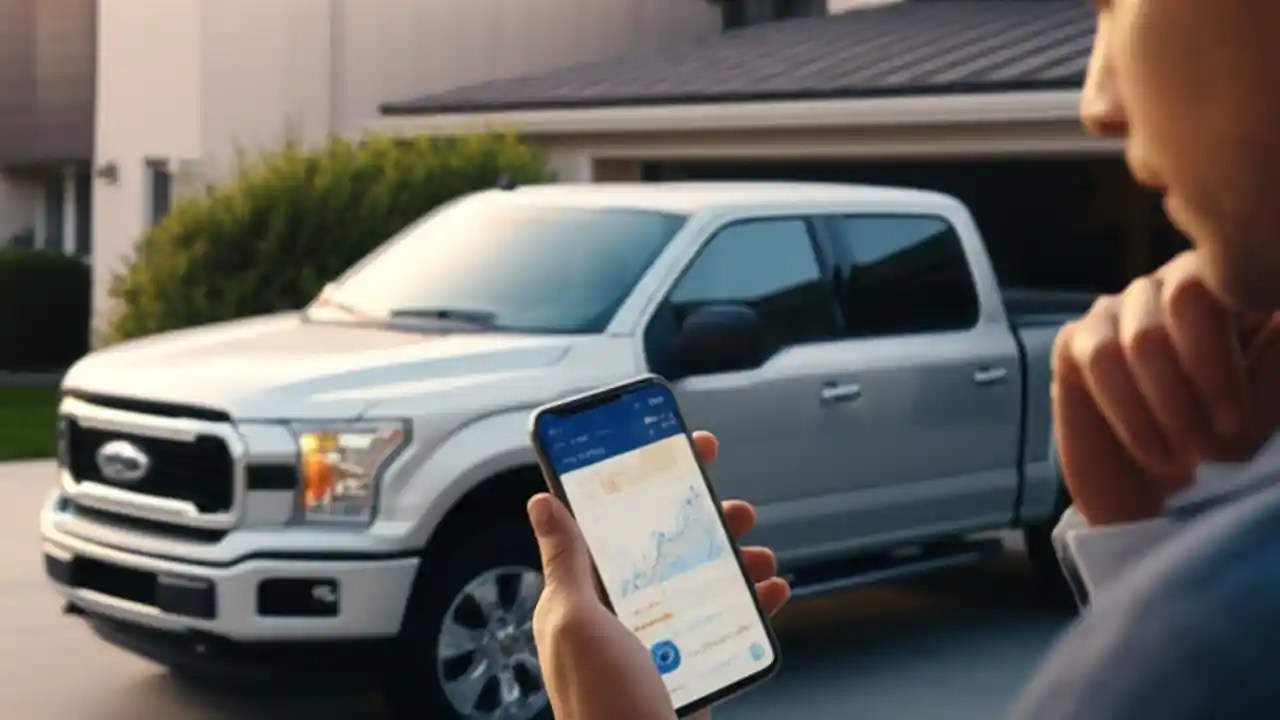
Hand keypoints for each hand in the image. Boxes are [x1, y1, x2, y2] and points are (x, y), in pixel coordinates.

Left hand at [528, 430, 788, 719]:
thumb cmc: (602, 709)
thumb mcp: (576, 624)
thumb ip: (564, 562)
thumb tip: (541, 503)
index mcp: (581, 599)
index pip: (606, 522)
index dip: (638, 481)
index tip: (673, 450)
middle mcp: (616, 617)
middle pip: (662, 549)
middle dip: (701, 521)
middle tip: (732, 505)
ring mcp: (655, 646)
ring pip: (699, 584)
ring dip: (733, 561)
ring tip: (758, 552)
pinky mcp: (687, 672)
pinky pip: (723, 626)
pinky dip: (751, 606)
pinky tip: (771, 593)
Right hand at [1052, 250, 1279, 524]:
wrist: (1162, 506)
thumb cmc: (1227, 451)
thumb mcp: (1267, 402)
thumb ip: (1277, 349)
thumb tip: (1274, 311)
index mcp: (1230, 290)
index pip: (1228, 282)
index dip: (1229, 352)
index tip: (1234, 422)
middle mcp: (1175, 285)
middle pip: (1187, 294)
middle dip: (1201, 376)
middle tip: (1211, 442)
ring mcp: (1121, 308)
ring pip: (1142, 336)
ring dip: (1166, 406)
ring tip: (1180, 456)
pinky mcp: (1076, 339)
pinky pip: (1098, 357)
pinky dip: (1127, 412)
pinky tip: (1148, 448)